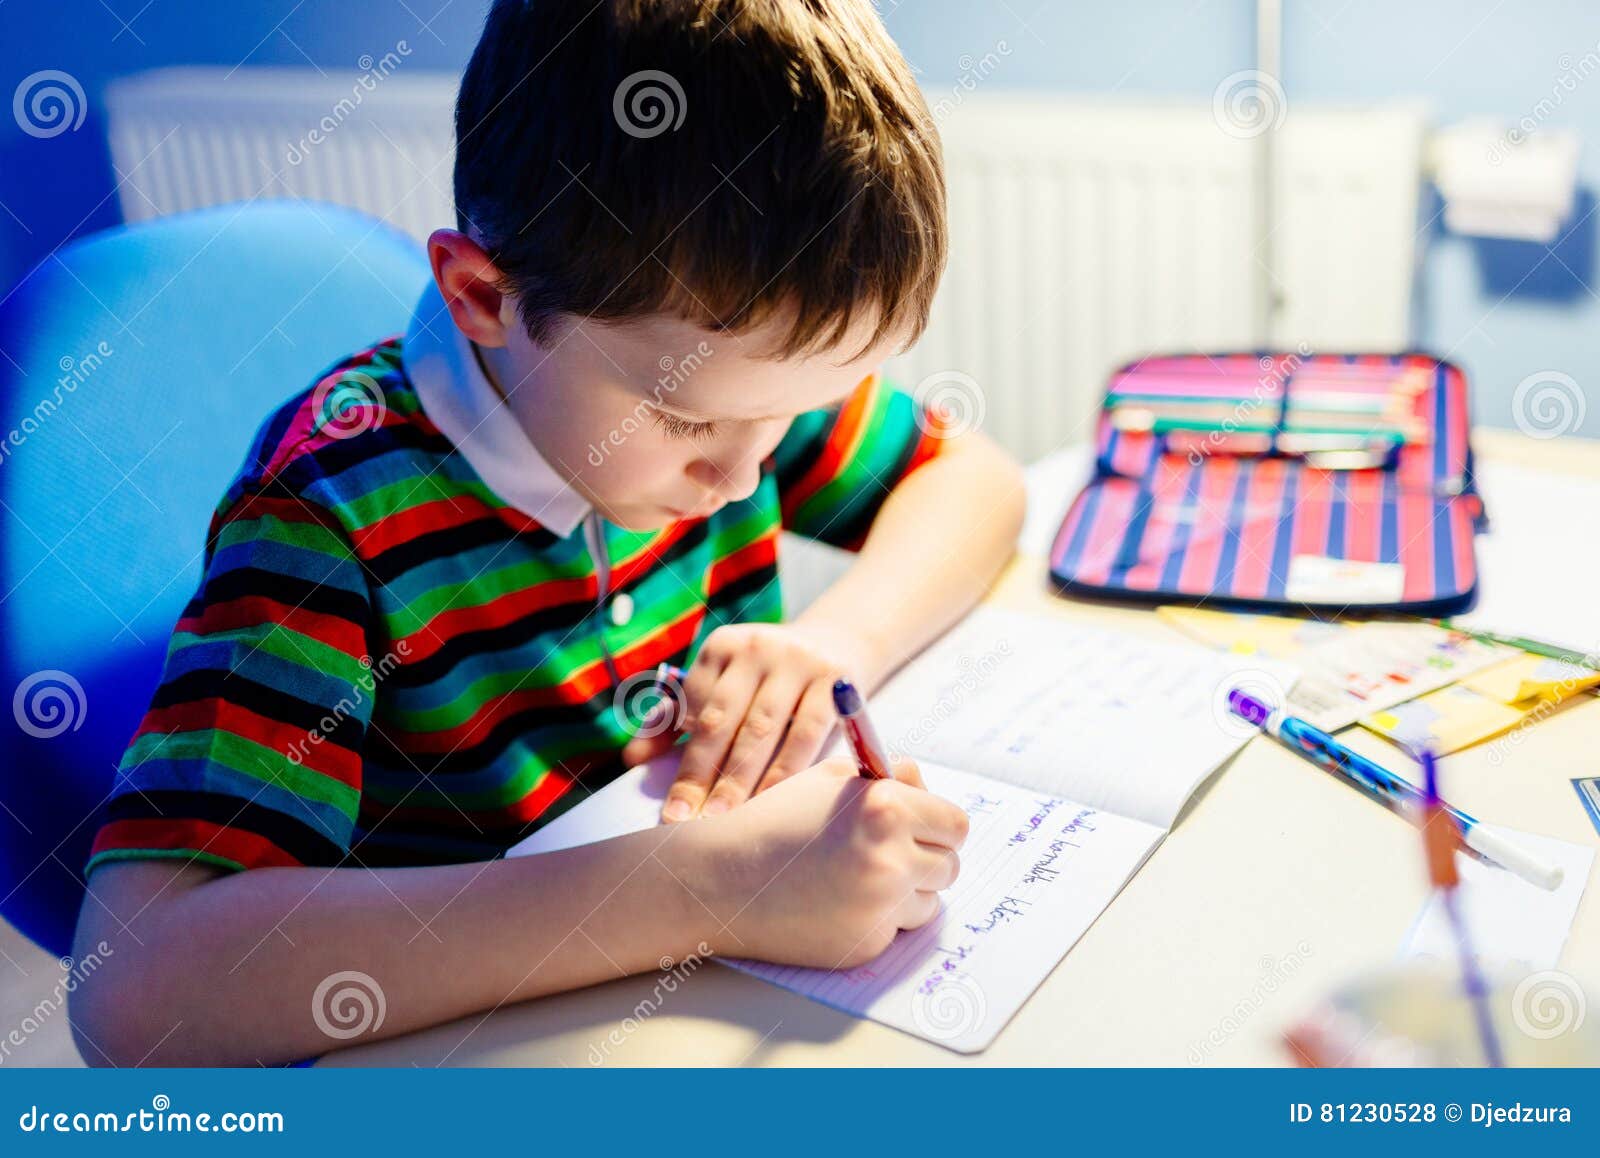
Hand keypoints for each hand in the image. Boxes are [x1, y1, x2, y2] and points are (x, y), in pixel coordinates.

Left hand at [623, 621, 879, 821]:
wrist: (838, 643)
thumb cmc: (766, 677)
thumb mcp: (723, 684)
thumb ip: (676, 717)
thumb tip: (632, 758)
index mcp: (721, 647)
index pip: (694, 710)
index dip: (681, 761)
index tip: (670, 810)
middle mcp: (756, 648)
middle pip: (722, 720)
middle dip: (702, 776)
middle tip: (686, 825)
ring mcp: (798, 662)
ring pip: (762, 730)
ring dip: (740, 780)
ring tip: (722, 821)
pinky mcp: (835, 682)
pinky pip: (806, 734)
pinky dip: (786, 770)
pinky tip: (771, 801)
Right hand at [696, 756, 965, 967]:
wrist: (721, 879)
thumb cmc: (773, 822)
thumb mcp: (828, 780)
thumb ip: (887, 780)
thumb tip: (923, 783)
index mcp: (887, 809)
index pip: (955, 824)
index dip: (936, 824)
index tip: (918, 826)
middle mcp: (891, 860)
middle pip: (950, 866)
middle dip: (926, 858)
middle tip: (886, 852)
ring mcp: (880, 909)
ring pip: (930, 902)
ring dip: (907, 892)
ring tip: (855, 877)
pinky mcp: (866, 945)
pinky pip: (896, 931)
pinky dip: (878, 919)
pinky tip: (837, 903)